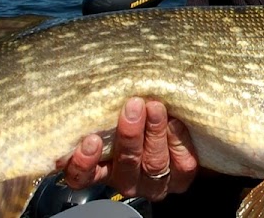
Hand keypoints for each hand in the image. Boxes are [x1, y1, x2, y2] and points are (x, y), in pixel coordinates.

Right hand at [57, 97, 198, 201]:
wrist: (178, 129)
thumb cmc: (137, 113)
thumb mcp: (116, 112)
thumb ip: (108, 107)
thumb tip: (104, 79)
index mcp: (101, 168)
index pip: (82, 176)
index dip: (84, 162)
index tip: (90, 139)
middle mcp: (126, 180)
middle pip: (125, 164)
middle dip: (130, 135)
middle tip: (133, 105)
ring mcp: (154, 183)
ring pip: (154, 163)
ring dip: (154, 133)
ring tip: (155, 107)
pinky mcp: (181, 179)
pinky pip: (181, 163)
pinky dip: (178, 139)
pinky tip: (176, 119)